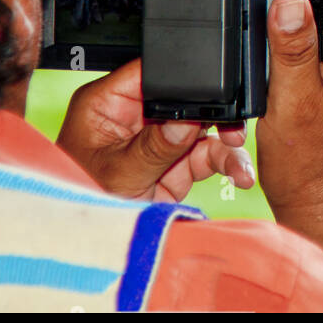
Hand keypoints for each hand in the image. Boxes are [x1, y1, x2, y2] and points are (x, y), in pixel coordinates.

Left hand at [57, 58, 254, 202]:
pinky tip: (239, 174)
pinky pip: (207, 154)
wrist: (92, 249)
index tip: (210, 90)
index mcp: (108, 102)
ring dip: (225, 141)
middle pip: (183, 98)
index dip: (180, 77)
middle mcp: (135, 115)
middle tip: (232, 128)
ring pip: (201, 127)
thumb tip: (189, 118)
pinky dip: (227, 163)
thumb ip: (154, 145)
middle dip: (212, 113)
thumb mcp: (118, 172)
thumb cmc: (83, 202)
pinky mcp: (175, 163)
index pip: (149, 74)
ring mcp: (157, 139)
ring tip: (237, 159)